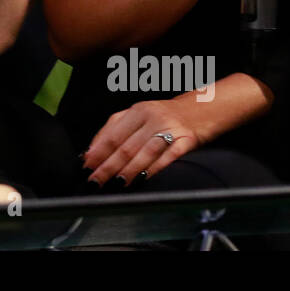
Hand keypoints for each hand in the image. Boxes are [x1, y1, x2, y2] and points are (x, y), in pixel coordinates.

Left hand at [81, 97, 204, 186]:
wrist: (203, 108)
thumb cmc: (165, 115)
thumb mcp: (139, 115)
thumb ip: (115, 128)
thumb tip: (92, 150)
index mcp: (137, 111)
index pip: (113, 134)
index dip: (98, 151)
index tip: (86, 165)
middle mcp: (152, 117)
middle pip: (126, 146)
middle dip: (108, 166)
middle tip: (96, 180)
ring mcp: (170, 128)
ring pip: (144, 152)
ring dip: (128, 170)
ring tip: (116, 183)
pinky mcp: (186, 140)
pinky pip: (167, 157)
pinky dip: (153, 169)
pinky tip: (142, 178)